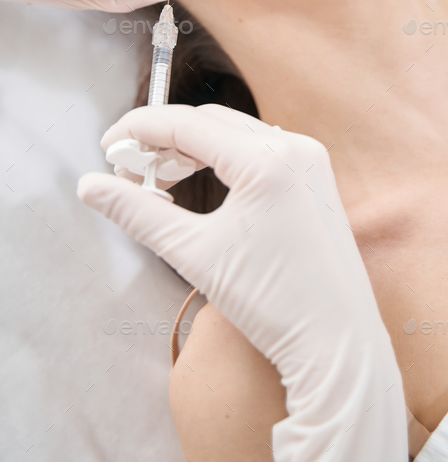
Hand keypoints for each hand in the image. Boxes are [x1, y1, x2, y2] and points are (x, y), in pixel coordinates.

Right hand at [78, 103, 407, 460]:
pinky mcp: (315, 178)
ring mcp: (310, 160)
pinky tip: (198, 183)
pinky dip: (222, 160)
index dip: (139, 129)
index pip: (187, 124)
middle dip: (163, 140)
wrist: (337, 345)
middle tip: (126, 169)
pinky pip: (259, 152)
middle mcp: (294, 147)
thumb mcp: (194, 253)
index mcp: (267, 159)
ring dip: (192, 149)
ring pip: (235, 134)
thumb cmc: (272, 302)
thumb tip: (89, 186)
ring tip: (156, 181)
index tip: (107, 145)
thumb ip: (137, 212)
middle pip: (211, 122)